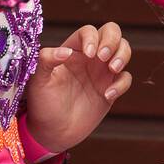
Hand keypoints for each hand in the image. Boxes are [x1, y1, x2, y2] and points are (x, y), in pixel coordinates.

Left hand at [23, 22, 131, 153]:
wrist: (52, 131)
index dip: (92, 38)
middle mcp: (90, 57)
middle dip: (112, 40)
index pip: (88, 32)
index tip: (88, 54)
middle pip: (111, 32)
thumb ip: (46, 60)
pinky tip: (107, 95)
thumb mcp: (38, 80)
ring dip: (123, 55)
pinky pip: (125, 78)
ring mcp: (102, 73)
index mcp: (72, 50)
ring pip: (124, 50)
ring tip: (113, 69)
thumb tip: (66, 51)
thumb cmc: (42, 103)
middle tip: (103, 58)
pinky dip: (121, 84)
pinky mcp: (111, 89)